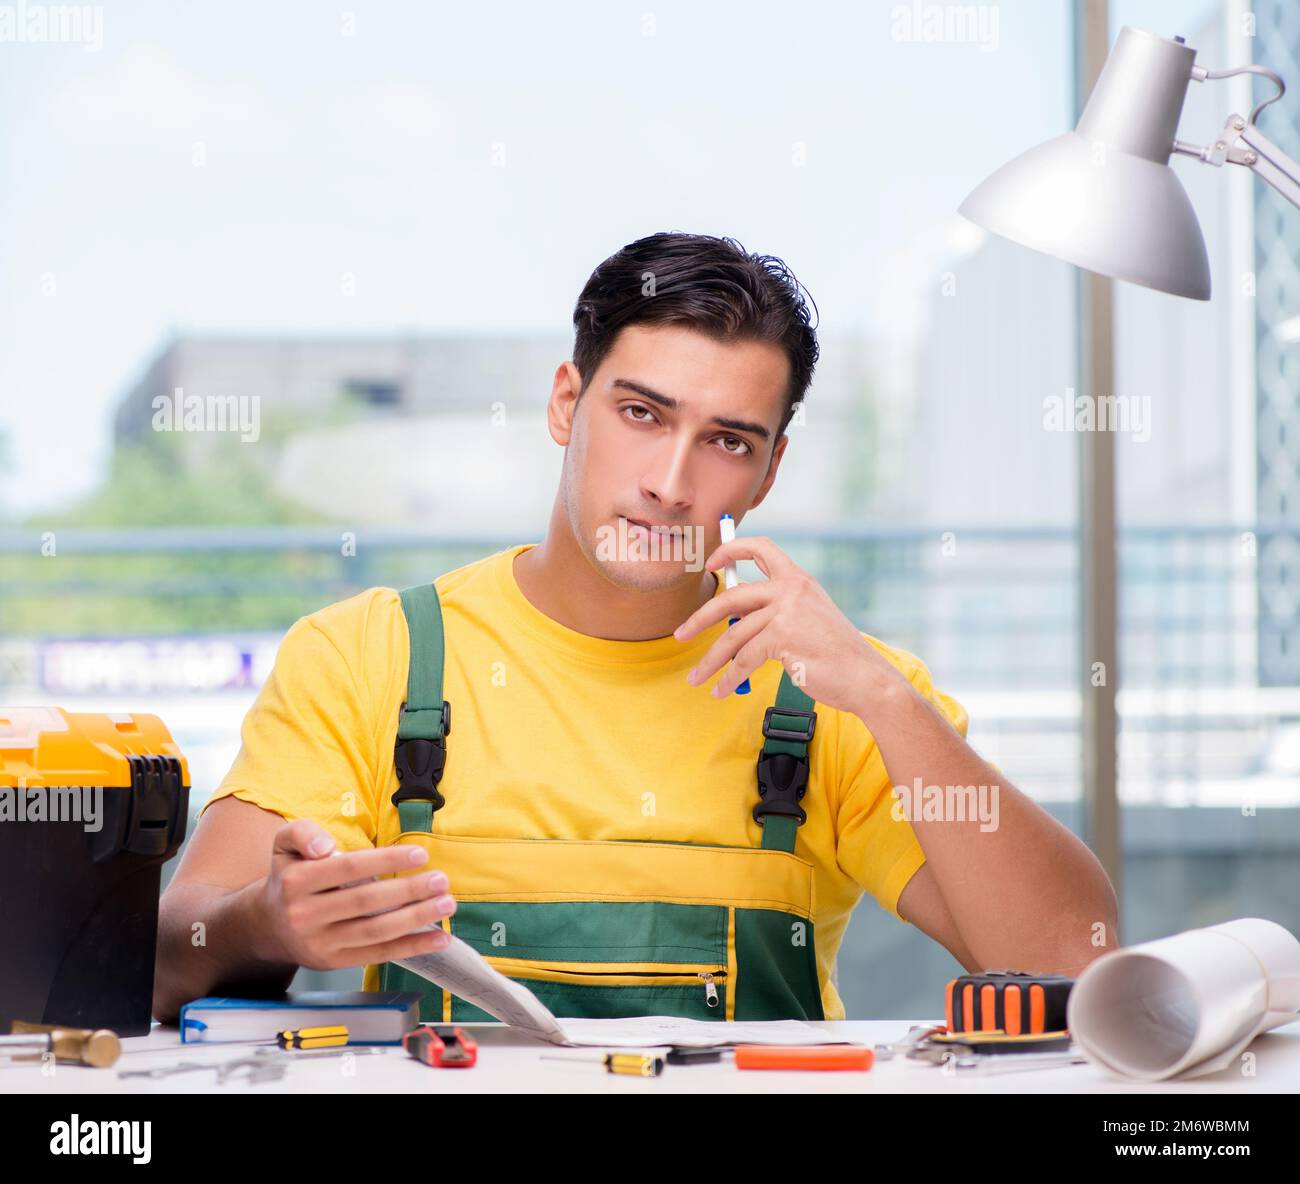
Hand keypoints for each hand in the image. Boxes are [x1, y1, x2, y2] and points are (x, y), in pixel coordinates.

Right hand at [256, 819, 456, 971]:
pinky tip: (437, 938)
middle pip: (366, 902)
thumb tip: (327, 847)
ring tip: (446, 905)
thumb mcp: (286, 844)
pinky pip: (378, 955)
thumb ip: (304, 833)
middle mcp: (306, 914)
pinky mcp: (335, 962)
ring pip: (375, 932)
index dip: (386, 861)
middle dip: (409, 891)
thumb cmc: (288, 877)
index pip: (348, 869)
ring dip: (416, 919)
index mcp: (297, 881)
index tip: (420, 854)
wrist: (267, 925)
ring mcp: (321, 943)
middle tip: (441, 880)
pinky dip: (411, 947)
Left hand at [673, 533, 913, 714]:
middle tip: (679, 635)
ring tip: (696, 679)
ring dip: (710, 661)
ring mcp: (786, 611)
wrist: (866, 679)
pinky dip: (729, 679)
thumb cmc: (837, 656)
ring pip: (732, 635)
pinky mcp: (782, 637)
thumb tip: (733, 620)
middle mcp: (791, 589)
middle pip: (731, 595)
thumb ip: (776, 612)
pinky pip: (744, 659)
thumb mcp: (808, 620)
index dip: (731, 551)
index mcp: (799, 580)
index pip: (762, 548)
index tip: (710, 565)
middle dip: (700, 618)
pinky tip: (722, 691)